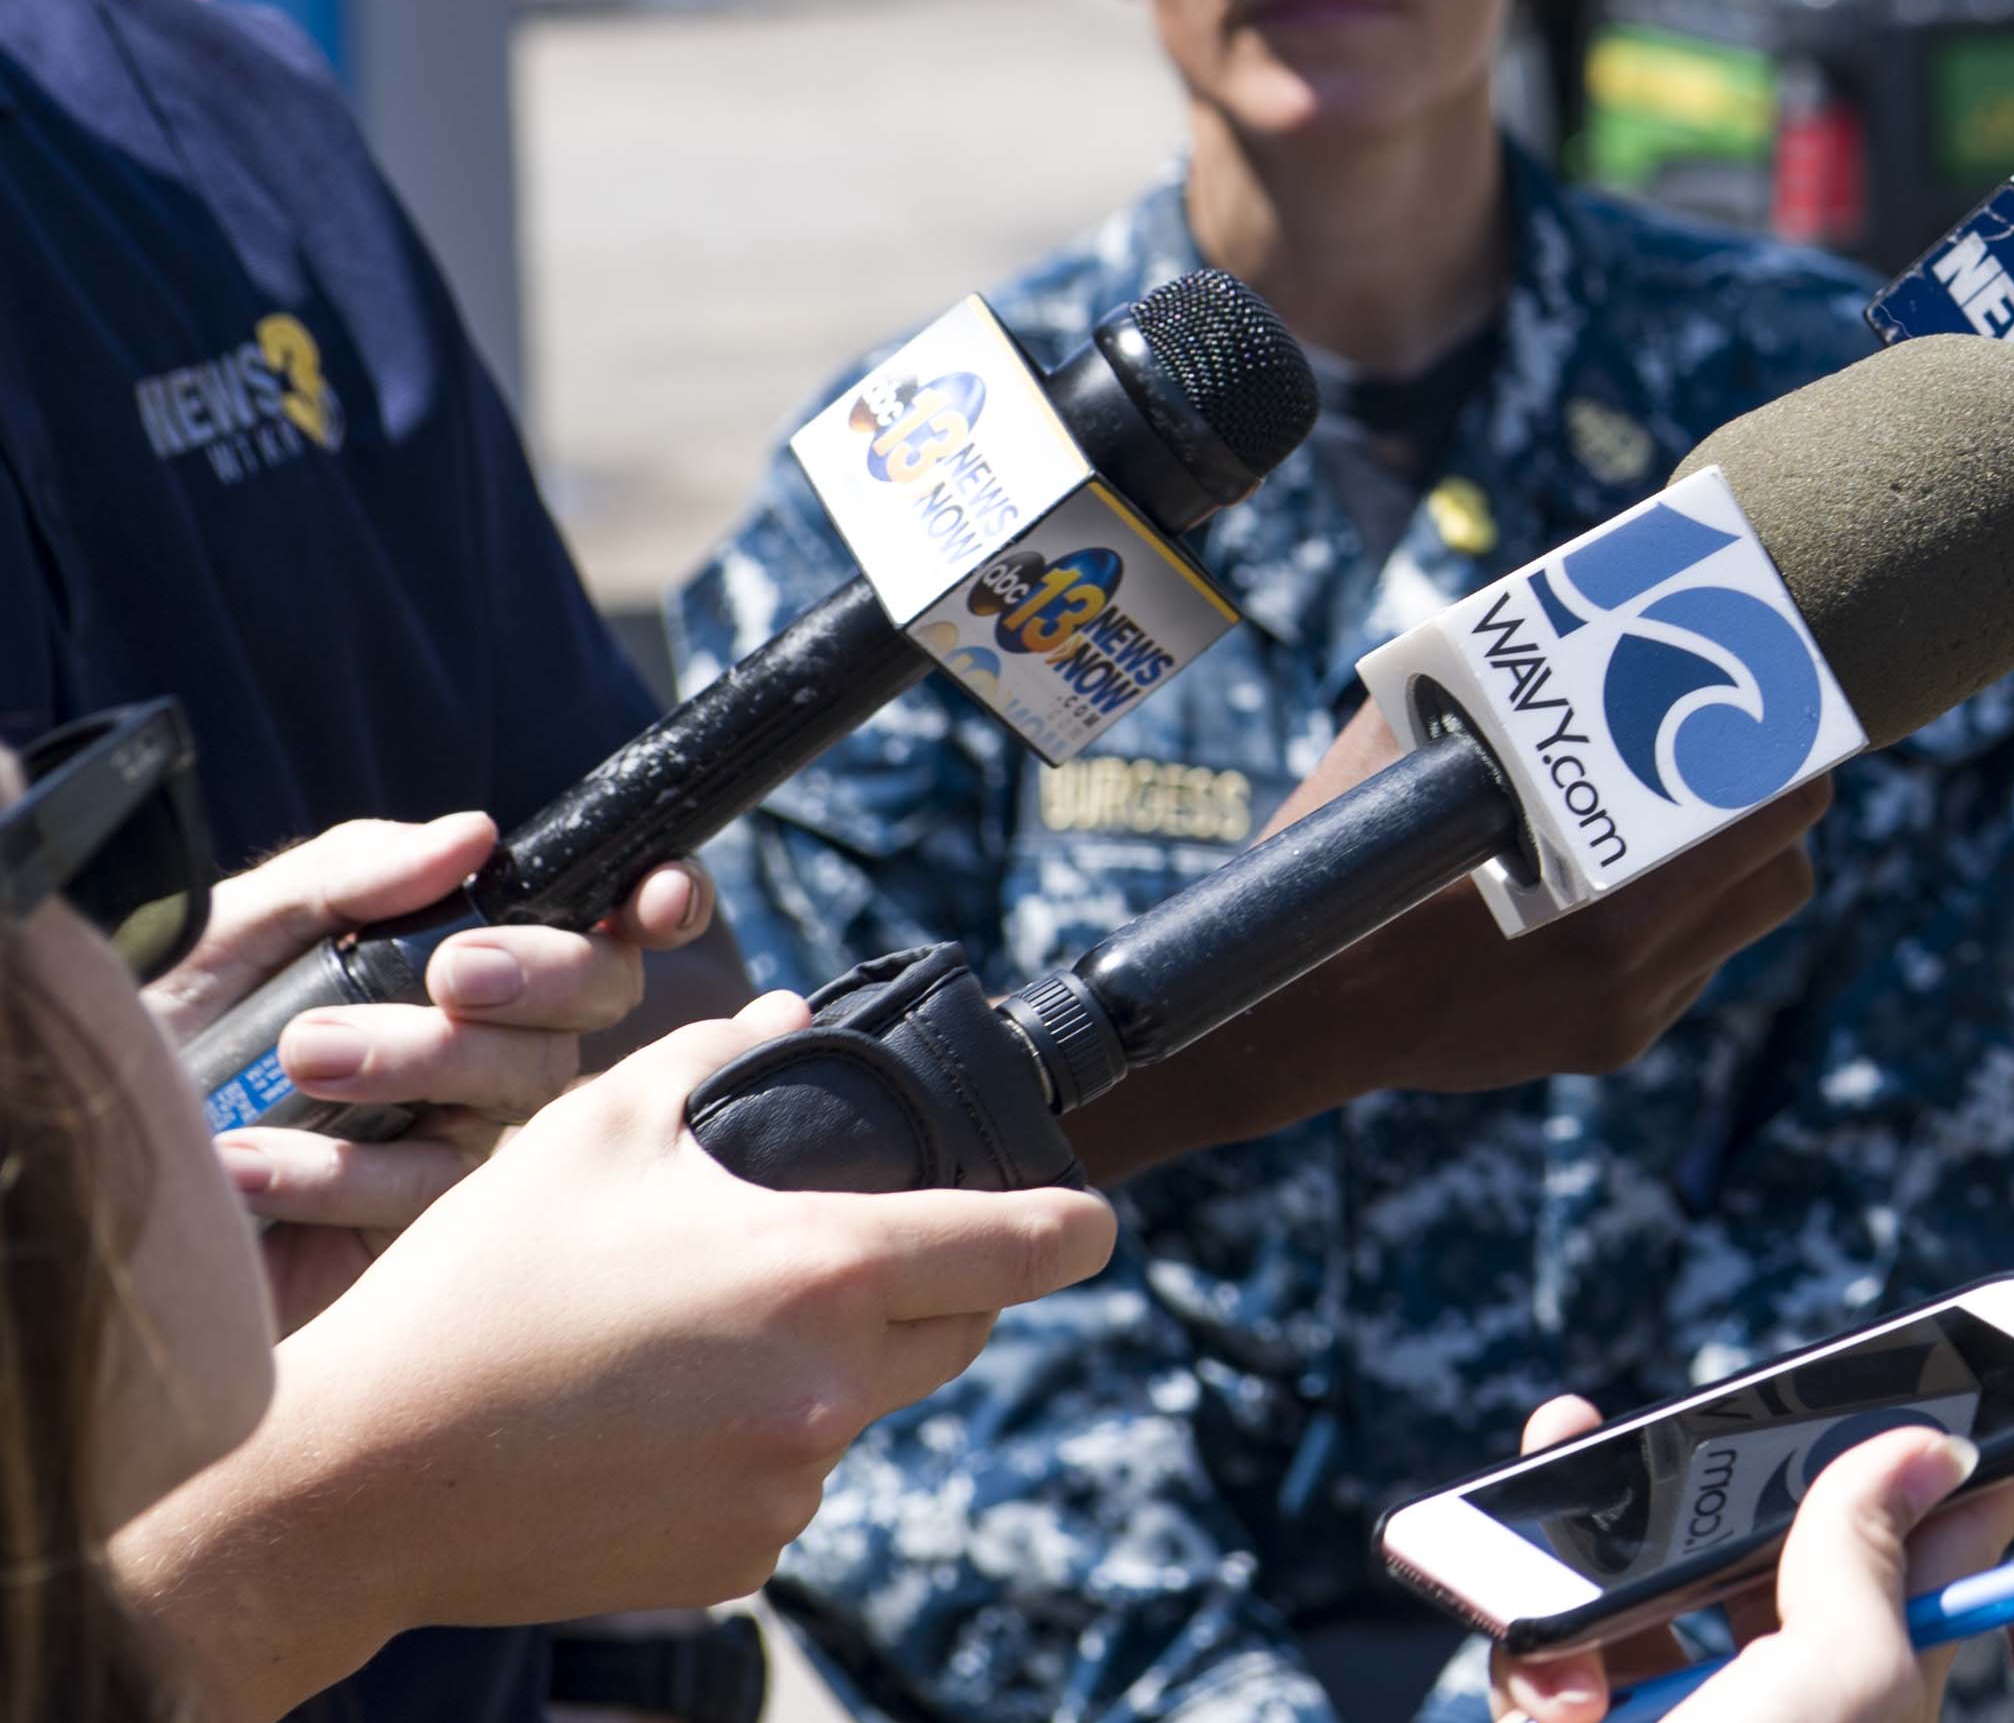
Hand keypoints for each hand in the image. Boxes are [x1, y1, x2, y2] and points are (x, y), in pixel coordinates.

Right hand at [111, 992, 1114, 1721]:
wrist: (358, 1479)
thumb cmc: (478, 1290)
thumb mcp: (598, 1132)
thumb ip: (720, 1059)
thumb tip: (796, 1011)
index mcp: (820, 1273)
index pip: (1022, 1250)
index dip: (1073, 1225)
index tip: (1092, 1217)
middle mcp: (830, 1391)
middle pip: (959, 1330)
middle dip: (935, 1288)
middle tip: (841, 1257)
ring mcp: (786, 1491)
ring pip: (864, 1408)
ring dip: (827, 1371)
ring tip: (695, 1341)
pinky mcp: (736, 1564)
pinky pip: (787, 1485)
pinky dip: (755, 1448)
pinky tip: (656, 1420)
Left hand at [142, 810, 712, 1326]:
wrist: (77, 1184)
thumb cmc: (156, 1052)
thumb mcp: (228, 935)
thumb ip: (344, 875)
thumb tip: (473, 835)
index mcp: (454, 959)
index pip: (598, 923)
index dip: (654, 903)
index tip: (653, 897)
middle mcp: (479, 1043)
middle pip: (594, 999)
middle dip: (539, 973)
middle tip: (449, 971)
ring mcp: (459, 1138)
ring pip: (526, 1089)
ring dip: (420, 1060)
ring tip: (298, 1057)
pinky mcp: (418, 1234)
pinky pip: (432, 1191)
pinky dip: (339, 1169)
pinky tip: (248, 1161)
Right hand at [1061, 702, 1828, 1179]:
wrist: (1294, 1018)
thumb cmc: (1351, 864)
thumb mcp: (1419, 751)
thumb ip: (1505, 689)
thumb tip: (1572, 599)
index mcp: (1606, 900)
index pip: (1774, 813)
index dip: (1783, 752)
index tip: (1772, 704)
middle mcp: (1632, 971)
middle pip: (1786, 869)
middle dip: (1770, 805)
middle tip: (1736, 748)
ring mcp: (1627, 1015)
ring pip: (1744, 919)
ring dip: (1731, 863)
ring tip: (1674, 806)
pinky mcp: (1612, 1044)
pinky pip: (1692, 965)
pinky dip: (1678, 916)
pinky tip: (1613, 878)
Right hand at [1486, 1398, 2013, 1722]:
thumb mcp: (1837, 1685)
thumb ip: (1869, 1560)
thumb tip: (1926, 1451)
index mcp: (1875, 1683)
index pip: (1928, 1547)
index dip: (1940, 1458)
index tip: (1956, 1366)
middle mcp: (1786, 1703)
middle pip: (1776, 1547)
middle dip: (1737, 1471)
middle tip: (1710, 1407)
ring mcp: (1682, 1721)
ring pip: (1651, 1588)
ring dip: (1607, 1527)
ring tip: (1570, 1450)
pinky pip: (1560, 1656)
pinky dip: (1542, 1649)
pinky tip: (1556, 1690)